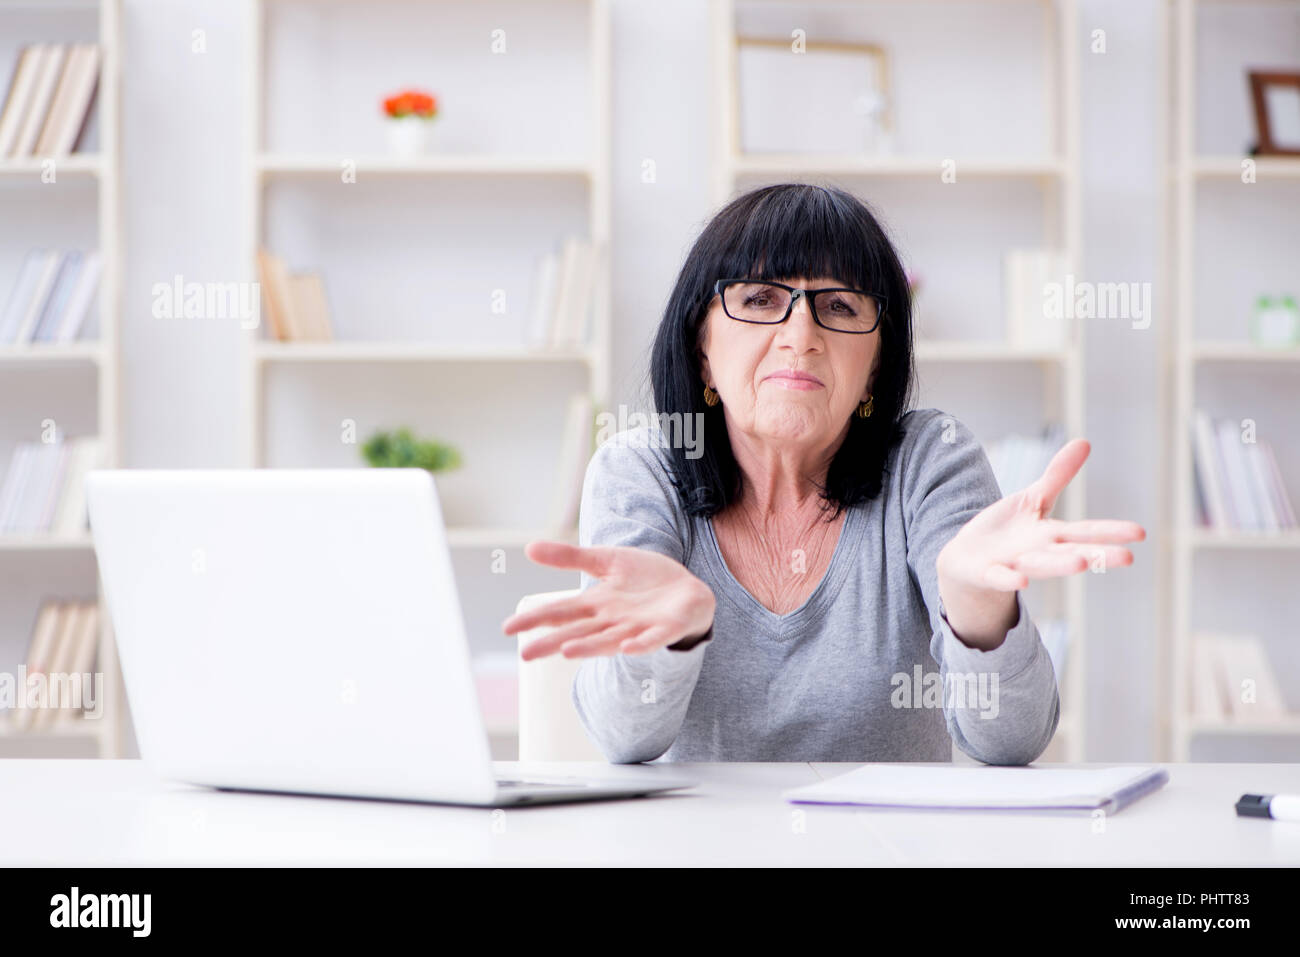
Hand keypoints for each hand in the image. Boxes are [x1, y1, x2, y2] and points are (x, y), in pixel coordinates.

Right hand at [502, 541, 715, 659]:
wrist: (688, 588)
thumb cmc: (645, 579)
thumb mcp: (606, 560)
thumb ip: (570, 557)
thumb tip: (529, 547)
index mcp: (596, 604)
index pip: (560, 612)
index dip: (536, 619)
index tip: (508, 628)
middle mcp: (612, 621)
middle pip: (577, 632)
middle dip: (553, 643)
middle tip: (526, 654)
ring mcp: (638, 627)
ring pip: (609, 640)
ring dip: (589, 647)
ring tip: (566, 652)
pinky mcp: (664, 628)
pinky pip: (651, 639)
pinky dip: (639, 644)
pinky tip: (626, 647)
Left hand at [938, 438, 1146, 593]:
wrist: (967, 558)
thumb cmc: (1008, 530)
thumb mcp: (1033, 499)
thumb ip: (1058, 476)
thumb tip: (1085, 442)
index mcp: (1051, 535)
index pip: (1085, 532)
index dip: (1111, 532)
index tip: (1140, 533)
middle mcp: (1038, 552)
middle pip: (1072, 553)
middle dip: (1098, 555)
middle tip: (1127, 558)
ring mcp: (1014, 564)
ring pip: (1040, 566)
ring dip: (1060, 565)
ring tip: (1082, 564)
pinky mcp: (987, 573)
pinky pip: (1000, 577)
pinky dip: (1009, 579)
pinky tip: (1021, 581)